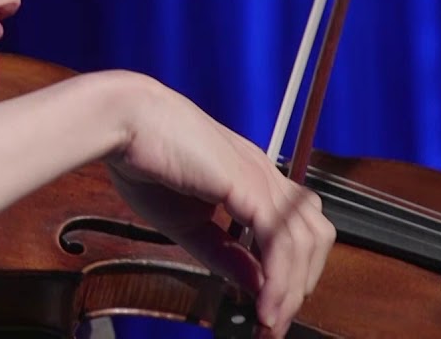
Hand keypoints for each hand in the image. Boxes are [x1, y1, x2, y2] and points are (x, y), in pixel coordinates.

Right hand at [105, 76, 334, 336]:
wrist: (125, 122)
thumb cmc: (144, 160)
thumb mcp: (185, 224)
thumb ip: (222, 253)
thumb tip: (255, 285)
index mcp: (251, 179)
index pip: (294, 230)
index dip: (290, 272)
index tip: (269, 311)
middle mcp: (264, 175)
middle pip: (314, 235)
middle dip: (300, 284)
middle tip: (274, 321)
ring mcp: (260, 177)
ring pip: (305, 241)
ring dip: (291, 289)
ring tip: (270, 320)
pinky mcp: (248, 184)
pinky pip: (279, 240)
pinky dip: (278, 279)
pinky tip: (265, 305)